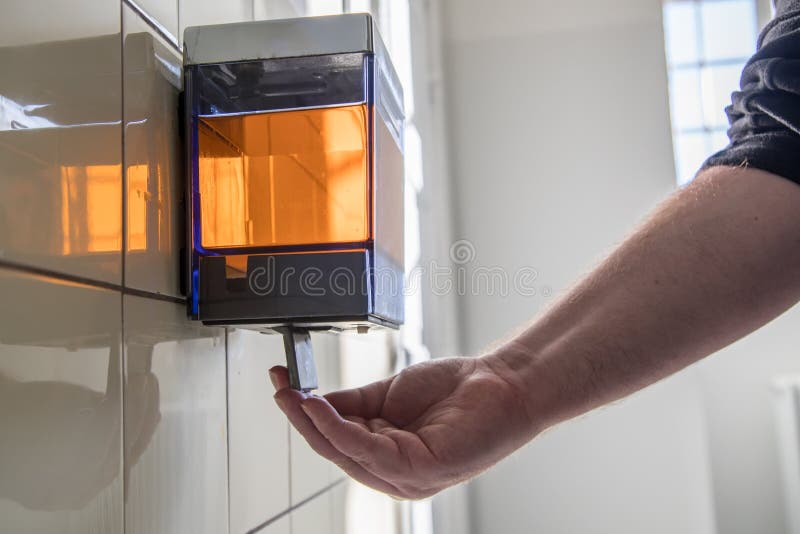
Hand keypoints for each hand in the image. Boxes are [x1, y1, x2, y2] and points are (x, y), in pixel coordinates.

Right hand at [270, 355, 538, 498]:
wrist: (501, 385)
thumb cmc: (454, 391)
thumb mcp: (389, 393)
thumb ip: (351, 402)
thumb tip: (311, 398)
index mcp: (383, 453)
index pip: (334, 440)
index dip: (304, 414)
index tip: (283, 384)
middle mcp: (390, 472)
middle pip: (332, 449)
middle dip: (301, 419)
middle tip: (280, 388)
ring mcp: (404, 477)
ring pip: (344, 453)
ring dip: (312, 423)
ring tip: (292, 394)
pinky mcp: (417, 472)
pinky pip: (365, 451)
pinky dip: (338, 428)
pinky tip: (319, 406)